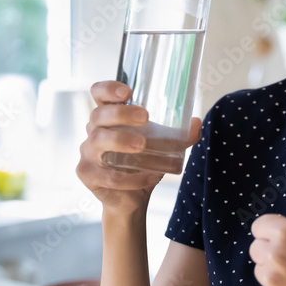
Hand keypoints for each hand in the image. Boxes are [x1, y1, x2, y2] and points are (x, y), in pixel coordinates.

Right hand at [76, 80, 201, 215]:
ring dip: (121, 140)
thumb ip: (179, 135)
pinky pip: (108, 175)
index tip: (127, 91)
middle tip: (145, 117)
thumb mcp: (162, 145)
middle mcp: (94, 131)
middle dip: (121, 113)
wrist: (132, 196)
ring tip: (142, 146)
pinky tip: (152, 177)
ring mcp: (88, 153)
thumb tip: (197, 123)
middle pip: (98, 115)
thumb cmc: (142, 161)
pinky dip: (132, 177)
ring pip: (98, 141)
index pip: (98, 93)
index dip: (108, 88)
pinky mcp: (88, 175)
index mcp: (109, 116)